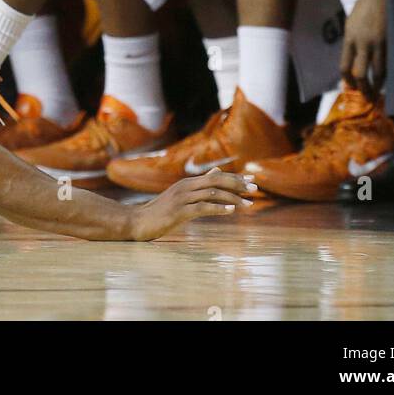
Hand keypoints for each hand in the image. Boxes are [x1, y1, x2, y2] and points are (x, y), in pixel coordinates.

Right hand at [129, 169, 256, 239]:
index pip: (216, 177)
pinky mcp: (179, 211)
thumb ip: (198, 186)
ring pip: (212, 193)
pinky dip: (218, 208)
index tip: (252, 182)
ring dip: (233, 198)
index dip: (235, 178)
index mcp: (188, 183)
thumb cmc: (160, 212)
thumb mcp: (180, 196)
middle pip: (217, 181)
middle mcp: (186, 186)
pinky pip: (202, 207)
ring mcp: (182, 198)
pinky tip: (230, 210)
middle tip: (256, 189)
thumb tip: (216, 172)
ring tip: (248, 204)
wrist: (137, 222)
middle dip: (238, 184)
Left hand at [340, 0, 385, 92]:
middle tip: (367, 98)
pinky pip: (389, 63)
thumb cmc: (366, 5)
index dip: (348, 81)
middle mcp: (361, 42)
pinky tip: (390, 80)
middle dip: (364, 89)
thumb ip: (352, 40)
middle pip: (360, 74)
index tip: (351, 88)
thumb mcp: (352, 22)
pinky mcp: (391, 41)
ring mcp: (377, 42)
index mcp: (349, 37)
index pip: (344, 66)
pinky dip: (389, 73)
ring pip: (378, 72)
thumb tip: (353, 59)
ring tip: (379, 93)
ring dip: (378, 85)